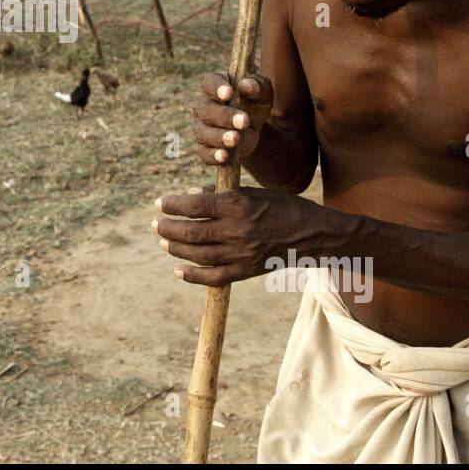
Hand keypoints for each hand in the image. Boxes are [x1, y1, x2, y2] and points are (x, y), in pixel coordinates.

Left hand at [153, 186, 322, 285]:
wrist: (313, 235)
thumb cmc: (282, 206)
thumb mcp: (253, 192)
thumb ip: (222, 195)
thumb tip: (191, 196)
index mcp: (239, 205)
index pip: (195, 205)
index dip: (173, 205)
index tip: (160, 203)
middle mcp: (237, 231)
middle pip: (192, 232)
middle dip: (168, 228)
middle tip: (156, 224)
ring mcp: (241, 254)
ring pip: (198, 255)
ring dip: (176, 248)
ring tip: (164, 241)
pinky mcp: (246, 271)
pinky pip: (214, 277)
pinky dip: (193, 276)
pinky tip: (178, 270)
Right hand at [193, 72, 273, 166]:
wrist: (253, 127)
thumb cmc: (254, 102)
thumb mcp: (263, 93)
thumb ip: (258, 85)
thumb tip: (246, 86)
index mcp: (215, 87)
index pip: (209, 82)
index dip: (217, 87)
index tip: (230, 93)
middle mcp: (204, 106)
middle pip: (205, 110)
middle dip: (224, 116)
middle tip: (245, 121)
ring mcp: (202, 128)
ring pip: (203, 133)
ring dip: (219, 137)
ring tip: (236, 139)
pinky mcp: (206, 148)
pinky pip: (204, 153)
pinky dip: (213, 156)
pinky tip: (224, 156)